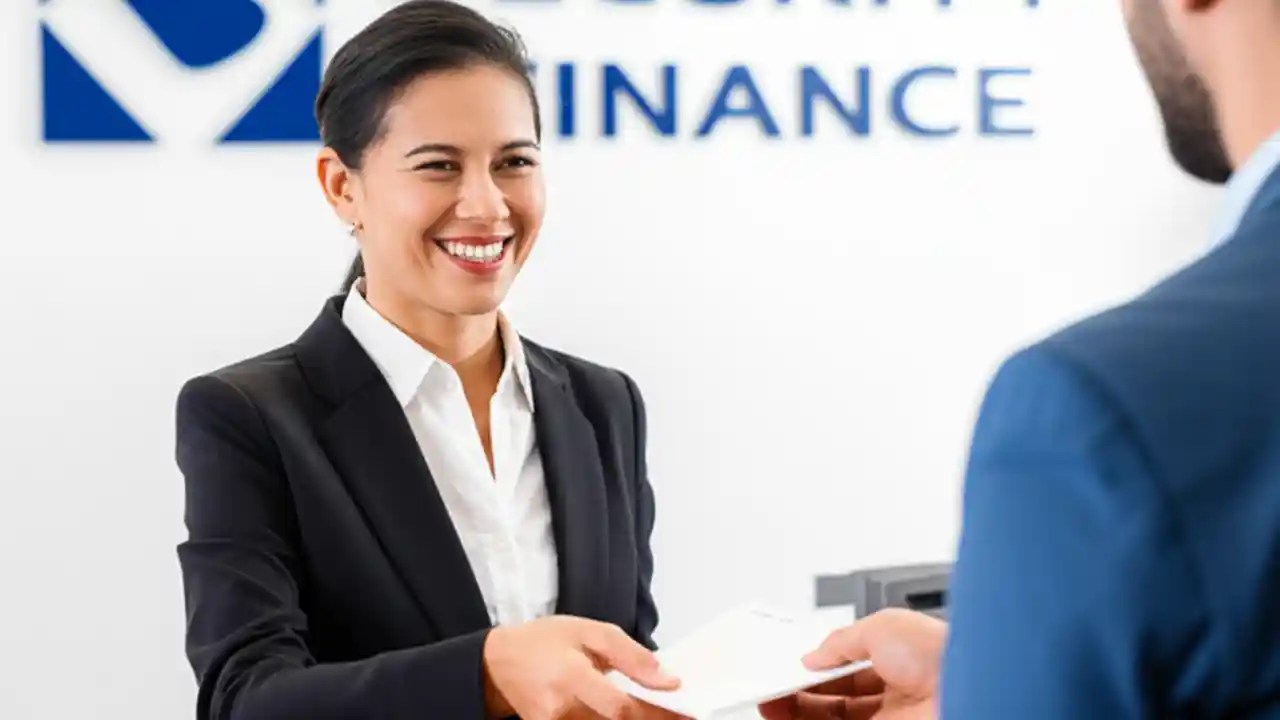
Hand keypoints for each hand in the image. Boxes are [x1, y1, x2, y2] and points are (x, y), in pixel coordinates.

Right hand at [482, 615, 680, 719]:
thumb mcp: (587, 631)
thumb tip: (667, 679)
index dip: (658, 715)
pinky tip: (625, 714)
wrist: (497, 664)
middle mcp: (562, 709)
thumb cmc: (542, 642)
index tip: (687, 715)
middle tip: (680, 716)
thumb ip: (630, 654)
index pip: (622, 708)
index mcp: (572, 676)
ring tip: (653, 711)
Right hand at [759, 609, 945, 719]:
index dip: (817, 672)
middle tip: (772, 689)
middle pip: (835, 702)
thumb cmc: (940, 652)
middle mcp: (894, 698)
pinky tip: (787, 716)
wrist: (968, 685)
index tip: (790, 671)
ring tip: (770, 703)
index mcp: (898, 664)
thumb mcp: (881, 627)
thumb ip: (842, 641)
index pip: (847, 673)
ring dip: (796, 713)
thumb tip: (813, 656)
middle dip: (800, 694)